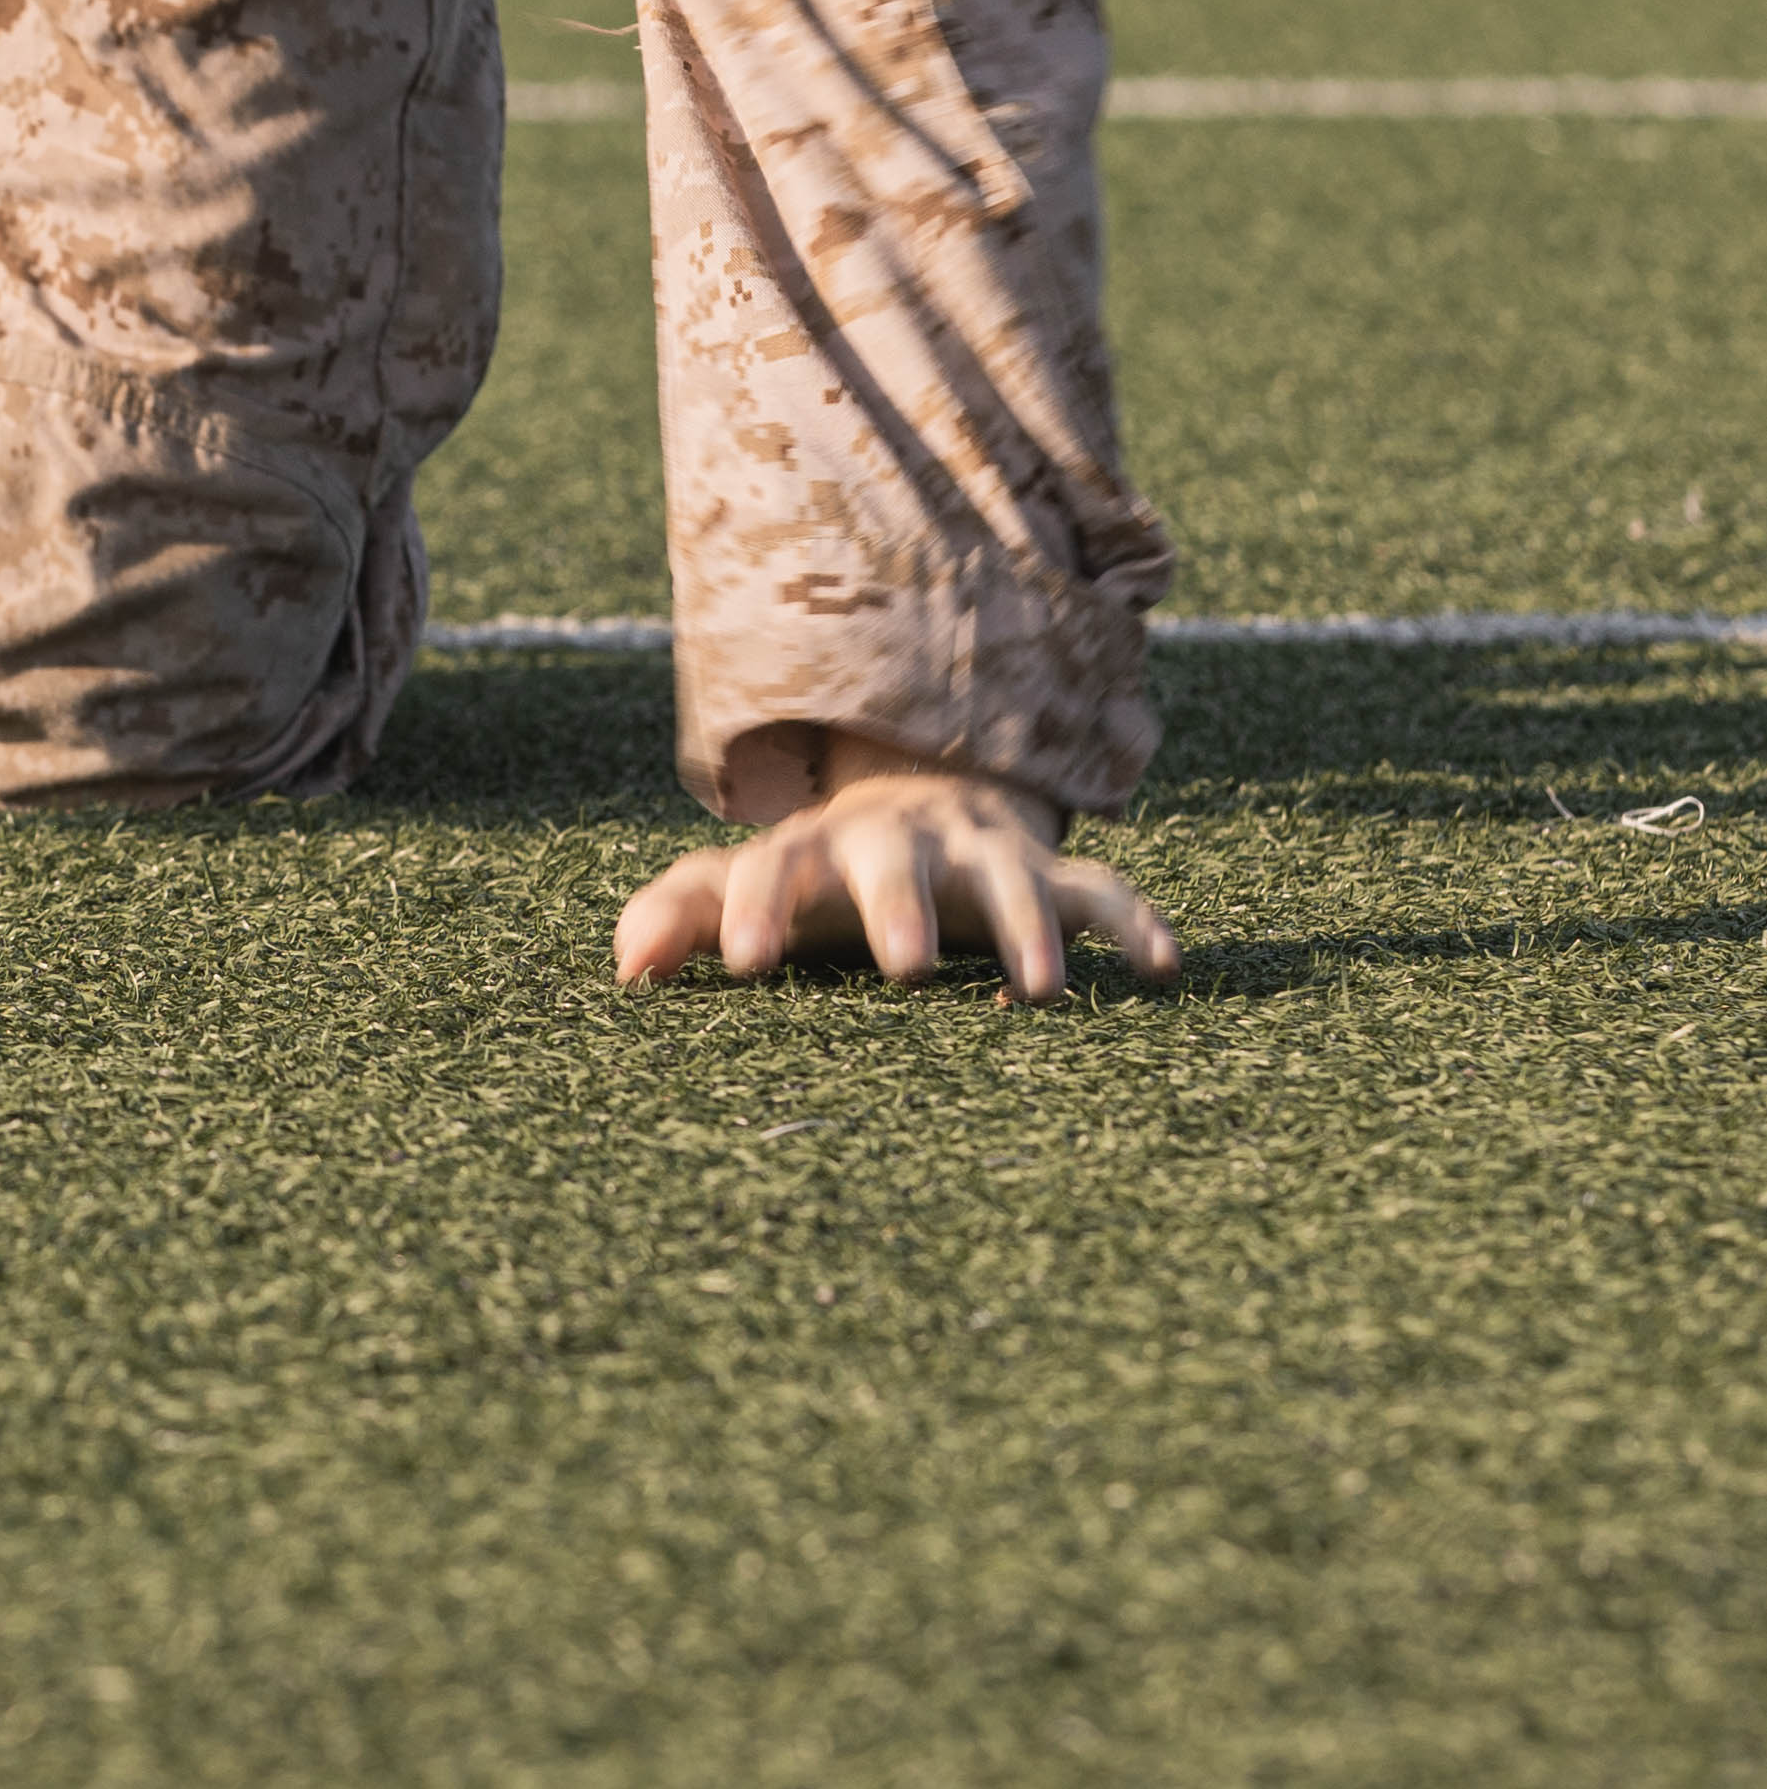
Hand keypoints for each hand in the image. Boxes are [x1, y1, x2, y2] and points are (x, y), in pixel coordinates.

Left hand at [615, 747, 1177, 1006]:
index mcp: (820, 849)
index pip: (775, 868)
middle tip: (899, 968)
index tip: (741, 960)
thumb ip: (687, 911)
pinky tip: (1166, 969)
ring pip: (1012, 880)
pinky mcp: (1054, 874)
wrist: (931, 796)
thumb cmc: (827, 869)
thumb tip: (622, 968)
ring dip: (1026, 928)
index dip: (756, 907)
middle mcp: (904, 843)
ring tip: (1041, 992)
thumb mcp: (756, 882)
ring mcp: (985, 853)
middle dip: (899, 907)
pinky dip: (1137, 923)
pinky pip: (1104, 893)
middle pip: (896, 863)